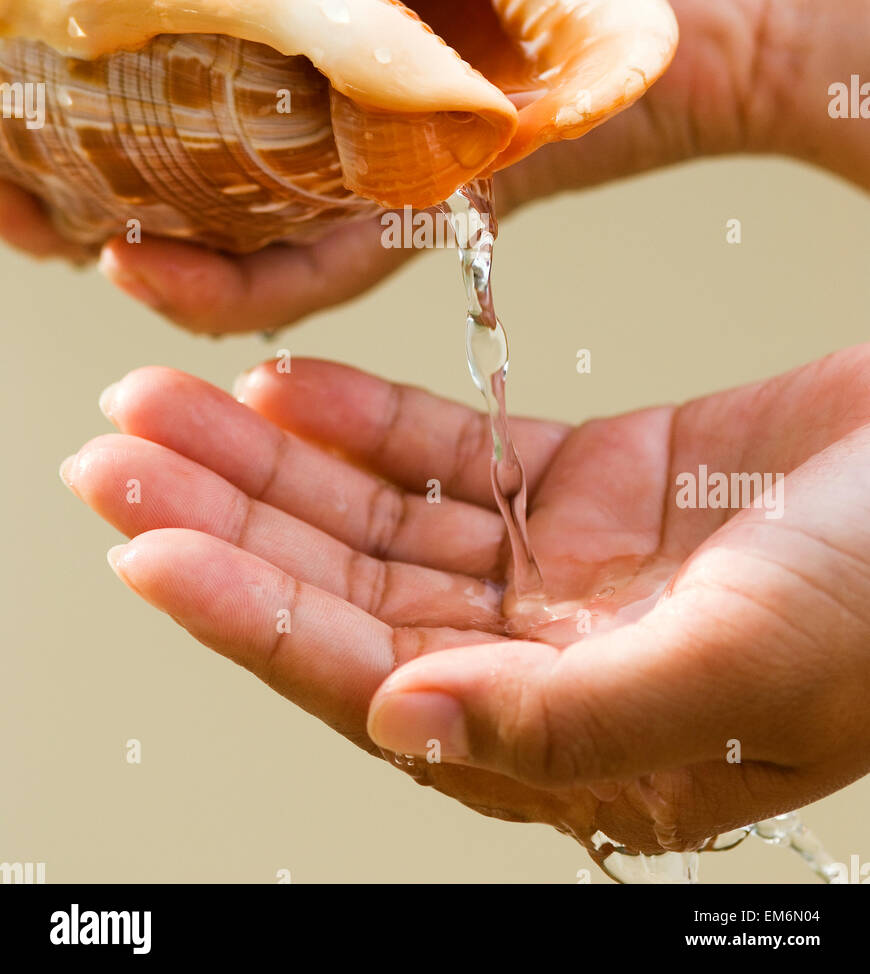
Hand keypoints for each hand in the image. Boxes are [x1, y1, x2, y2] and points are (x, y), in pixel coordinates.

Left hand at [60, 348, 869, 856]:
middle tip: (116, 453)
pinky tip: (288, 386)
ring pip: (381, 515)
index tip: (146, 547)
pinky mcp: (592, 481)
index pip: (372, 681)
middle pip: (349, 591)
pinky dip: (368, 419)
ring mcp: (567, 567)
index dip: (251, 617)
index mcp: (580, 745)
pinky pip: (452, 454)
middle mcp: (552, 661)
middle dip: (228, 522)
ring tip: (168, 403)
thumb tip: (399, 725)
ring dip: (273, 460)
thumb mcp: (748, 662)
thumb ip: (573, 716)